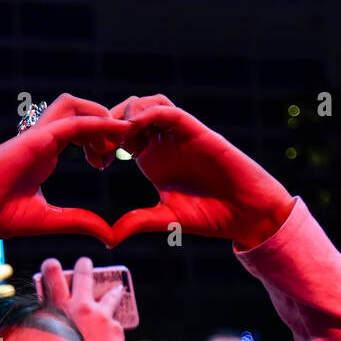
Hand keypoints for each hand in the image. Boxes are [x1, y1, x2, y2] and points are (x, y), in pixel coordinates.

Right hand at [0, 93, 130, 244]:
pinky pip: (72, 122)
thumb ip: (78, 222)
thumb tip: (108, 235)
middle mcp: (41, 139)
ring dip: (101, 116)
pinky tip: (115, 133)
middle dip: (103, 122)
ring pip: (75, 105)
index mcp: (43, 153)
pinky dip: (97, 124)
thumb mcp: (49, 220)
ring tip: (116, 141)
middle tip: (118, 149)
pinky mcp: (34, 139)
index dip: (99, 140)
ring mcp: (36, 136)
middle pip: (78, 110)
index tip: (111, 161)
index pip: (77, 132)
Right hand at [38, 257, 124, 340]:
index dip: (52, 267)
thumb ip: (51, 327)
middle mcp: (79, 306)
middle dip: (85, 266)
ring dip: (113, 290)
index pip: (51, 275)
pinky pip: (116, 324)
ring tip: (118, 289)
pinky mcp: (115, 328)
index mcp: (56, 308)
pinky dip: (114, 328)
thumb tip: (56, 322)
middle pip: (83, 274)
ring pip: (111, 294)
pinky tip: (115, 334)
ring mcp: (99, 315)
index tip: (53, 265)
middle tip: (85, 264)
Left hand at [107, 95, 296, 248]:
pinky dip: (148, 113)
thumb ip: (138, 222)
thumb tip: (108, 237)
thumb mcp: (166, 219)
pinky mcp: (195, 131)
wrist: (246, 213)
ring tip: (116, 136)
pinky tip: (134, 129)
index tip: (94, 161)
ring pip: (147, 103)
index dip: (103, 141)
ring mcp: (179, 134)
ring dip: (127, 112)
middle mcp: (163, 142)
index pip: (120, 135)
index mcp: (151, 159)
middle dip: (110, 123)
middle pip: (129, 113)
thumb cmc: (211, 216)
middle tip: (100, 146)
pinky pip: (168, 111)